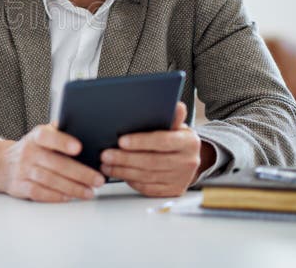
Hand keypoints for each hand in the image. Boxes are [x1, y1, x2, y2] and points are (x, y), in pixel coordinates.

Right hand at [0, 123, 104, 202]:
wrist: (1, 163)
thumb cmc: (31, 149)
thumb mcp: (42, 135)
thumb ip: (60, 132)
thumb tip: (86, 128)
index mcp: (36, 137)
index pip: (48, 136)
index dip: (62, 141)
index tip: (79, 147)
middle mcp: (28, 152)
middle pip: (55, 163)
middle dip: (80, 173)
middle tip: (98, 179)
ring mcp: (23, 170)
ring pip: (50, 180)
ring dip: (72, 188)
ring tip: (90, 191)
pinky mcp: (20, 186)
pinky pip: (40, 193)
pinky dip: (56, 196)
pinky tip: (70, 197)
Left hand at [99, 102, 213, 196]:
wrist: (190, 158)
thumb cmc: (176, 137)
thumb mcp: (176, 125)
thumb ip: (172, 117)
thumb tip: (176, 105)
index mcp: (189, 142)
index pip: (162, 141)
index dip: (140, 142)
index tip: (121, 141)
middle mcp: (188, 162)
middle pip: (152, 162)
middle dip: (125, 159)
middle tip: (106, 154)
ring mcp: (181, 179)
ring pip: (147, 177)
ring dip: (123, 171)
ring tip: (106, 165)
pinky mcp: (173, 191)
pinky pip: (148, 188)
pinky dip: (131, 181)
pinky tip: (118, 174)